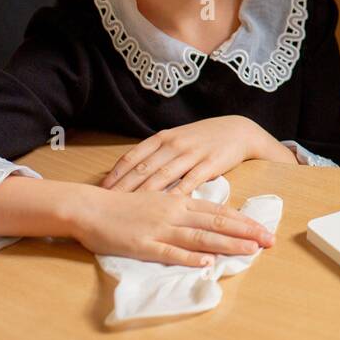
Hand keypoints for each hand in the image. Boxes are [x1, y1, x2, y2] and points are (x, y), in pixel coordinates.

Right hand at [71, 186, 274, 266]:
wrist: (89, 207)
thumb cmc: (124, 206)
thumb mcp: (159, 201)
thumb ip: (183, 210)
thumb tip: (208, 220)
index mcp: (179, 202)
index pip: (220, 211)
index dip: (244, 221)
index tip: (264, 230)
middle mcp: (174, 213)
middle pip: (217, 223)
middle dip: (246, 233)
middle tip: (270, 241)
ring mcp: (159, 229)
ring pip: (200, 236)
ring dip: (228, 244)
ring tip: (250, 251)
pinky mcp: (142, 245)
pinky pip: (169, 252)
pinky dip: (189, 257)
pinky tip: (207, 262)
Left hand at [101, 116, 290, 195]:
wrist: (239, 130)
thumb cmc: (204, 138)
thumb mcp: (177, 138)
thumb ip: (156, 153)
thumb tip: (130, 172)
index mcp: (163, 137)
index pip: (133, 157)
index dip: (115, 174)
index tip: (100, 190)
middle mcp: (174, 144)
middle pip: (143, 169)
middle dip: (123, 187)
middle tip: (106, 204)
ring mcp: (192, 154)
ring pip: (162, 176)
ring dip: (144, 193)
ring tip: (129, 209)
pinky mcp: (210, 164)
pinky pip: (189, 181)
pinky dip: (176, 194)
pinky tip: (165, 207)